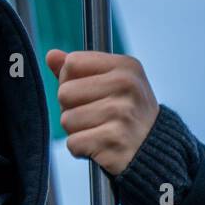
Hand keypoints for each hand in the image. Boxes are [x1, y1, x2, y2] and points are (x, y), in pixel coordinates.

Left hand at [45, 49, 159, 175]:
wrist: (153, 149)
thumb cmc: (125, 112)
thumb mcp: (110, 82)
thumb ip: (78, 68)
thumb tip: (51, 55)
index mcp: (125, 66)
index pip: (72, 63)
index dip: (71, 80)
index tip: (91, 92)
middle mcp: (127, 86)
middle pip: (64, 92)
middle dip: (71, 108)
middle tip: (96, 115)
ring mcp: (122, 113)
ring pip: (66, 120)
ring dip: (76, 130)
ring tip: (99, 130)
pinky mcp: (114, 141)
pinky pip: (73, 143)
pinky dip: (81, 149)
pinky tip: (99, 146)